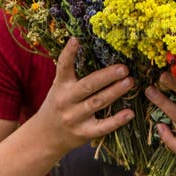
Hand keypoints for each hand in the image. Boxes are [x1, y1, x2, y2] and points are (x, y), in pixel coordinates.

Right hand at [39, 38, 134, 157]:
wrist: (45, 136)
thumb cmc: (58, 106)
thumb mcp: (59, 88)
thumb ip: (72, 74)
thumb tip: (95, 51)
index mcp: (60, 86)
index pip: (63, 67)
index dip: (69, 53)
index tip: (76, 39)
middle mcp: (66, 100)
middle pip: (87, 86)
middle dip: (106, 76)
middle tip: (124, 68)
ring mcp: (74, 118)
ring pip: (97, 103)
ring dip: (115, 92)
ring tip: (130, 82)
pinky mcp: (83, 133)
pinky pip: (102, 127)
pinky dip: (117, 120)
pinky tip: (130, 113)